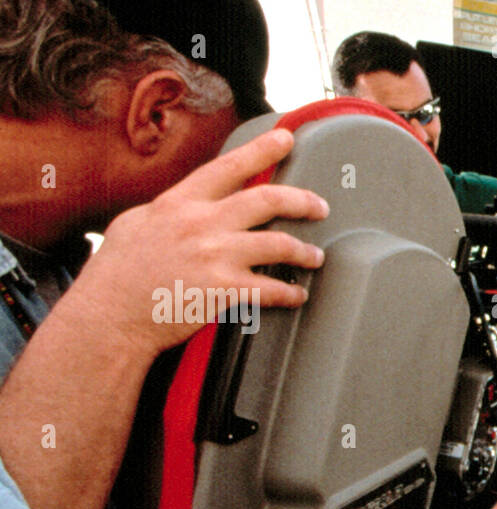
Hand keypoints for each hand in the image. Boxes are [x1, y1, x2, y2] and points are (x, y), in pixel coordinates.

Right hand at [53, 128, 328, 359]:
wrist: (110, 315)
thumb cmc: (118, 274)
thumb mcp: (138, 224)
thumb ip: (171, 210)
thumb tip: (188, 204)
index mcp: (180, 202)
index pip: (229, 166)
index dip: (263, 149)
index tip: (287, 138)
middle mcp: (202, 223)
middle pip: (267, 200)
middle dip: (302, 200)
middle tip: (320, 206)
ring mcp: (215, 256)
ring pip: (279, 244)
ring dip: (305, 251)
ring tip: (315, 257)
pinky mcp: (224, 290)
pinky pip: (272, 288)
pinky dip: (291, 292)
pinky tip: (297, 295)